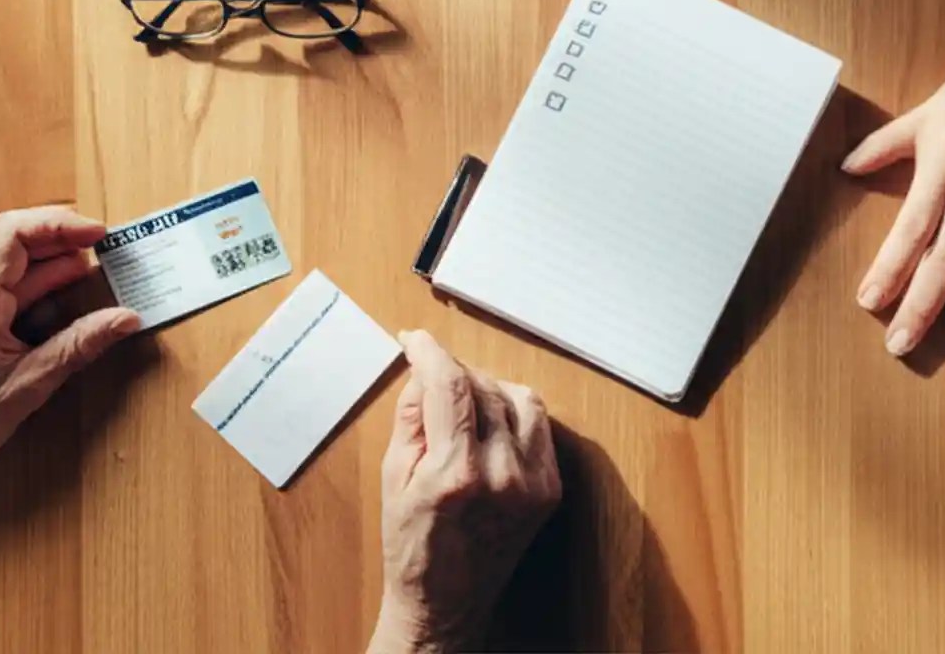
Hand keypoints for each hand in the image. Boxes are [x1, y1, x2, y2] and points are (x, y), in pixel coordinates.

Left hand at [0, 207, 139, 512]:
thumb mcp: (29, 385)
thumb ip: (79, 344)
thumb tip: (124, 319)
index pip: (12, 234)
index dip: (59, 225)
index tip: (97, 234)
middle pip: (2, 232)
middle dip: (53, 234)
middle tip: (95, 247)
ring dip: (36, 249)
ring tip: (77, 263)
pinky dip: (19, 268)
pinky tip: (46, 285)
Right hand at [369, 331, 561, 653]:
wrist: (447, 604)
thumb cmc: (412, 544)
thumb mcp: (393, 477)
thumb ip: (411, 416)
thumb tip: (423, 368)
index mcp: (456, 473)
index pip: (450, 385)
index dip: (431, 352)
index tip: (415, 340)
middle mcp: (502, 474)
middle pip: (484, 386)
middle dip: (455, 371)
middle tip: (432, 376)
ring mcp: (533, 483)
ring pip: (520, 398)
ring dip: (489, 388)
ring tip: (462, 403)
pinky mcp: (551, 490)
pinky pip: (539, 427)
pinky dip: (514, 414)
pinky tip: (490, 426)